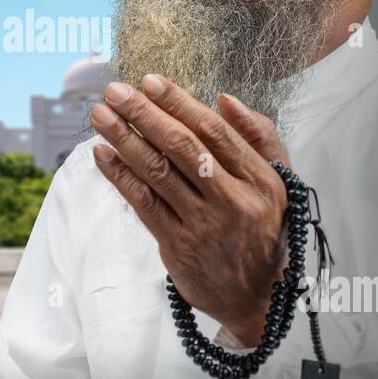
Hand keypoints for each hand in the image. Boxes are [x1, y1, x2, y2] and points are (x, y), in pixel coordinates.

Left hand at [89, 75, 291, 347]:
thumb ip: (258, 136)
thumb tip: (224, 99)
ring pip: (158, 173)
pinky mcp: (178, 246)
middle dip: (144, 115)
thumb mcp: (278, 181)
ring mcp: (203, 225)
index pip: (214, 132)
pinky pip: (143, 204)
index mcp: (260, 180)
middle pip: (182, 147)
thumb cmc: (264, 228)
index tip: (150, 81)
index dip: (179, 103)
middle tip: (115, 91)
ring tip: (100, 116)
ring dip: (124, 140)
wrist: (257, 297)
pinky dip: (120, 176)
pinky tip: (102, 154)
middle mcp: (233, 201)